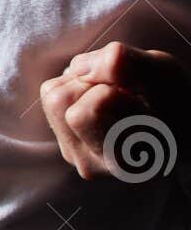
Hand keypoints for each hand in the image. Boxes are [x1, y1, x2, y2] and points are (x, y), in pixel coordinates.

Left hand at [40, 41, 190, 181]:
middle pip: (58, 99)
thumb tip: (79, 67)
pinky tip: (102, 99)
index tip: (136, 100)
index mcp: (122, 161)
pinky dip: (74, 85)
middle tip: (123, 94)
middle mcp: (91, 164)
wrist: (179, 123)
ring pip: (51, 93)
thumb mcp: (163, 73)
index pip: (84, 113)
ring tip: (113, 96)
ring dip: (80, 82)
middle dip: (89, 83)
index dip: (108, 91)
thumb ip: (126, 65)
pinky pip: (51, 93)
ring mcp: (73, 152)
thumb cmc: (174, 99)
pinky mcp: (62, 136)